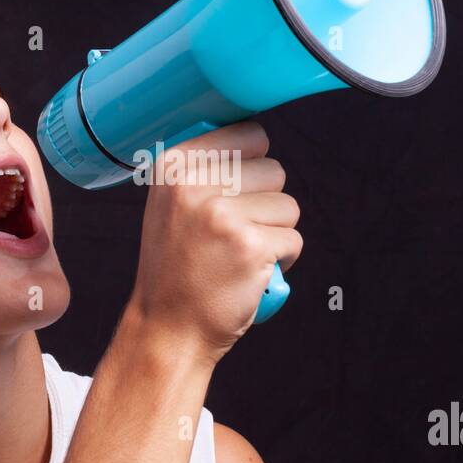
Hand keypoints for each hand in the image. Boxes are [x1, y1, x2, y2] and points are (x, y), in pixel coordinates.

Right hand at [126, 121, 301, 363]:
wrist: (168, 328)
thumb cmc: (178, 267)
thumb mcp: (170, 203)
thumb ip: (206, 167)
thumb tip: (255, 136)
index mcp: (175, 165)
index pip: (249, 133)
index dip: (252, 168)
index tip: (230, 196)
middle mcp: (194, 184)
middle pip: (274, 170)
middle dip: (265, 204)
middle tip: (231, 234)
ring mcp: (222, 214)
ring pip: (288, 206)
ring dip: (275, 233)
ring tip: (238, 254)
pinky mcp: (250, 246)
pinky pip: (293, 240)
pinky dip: (281, 261)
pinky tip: (249, 273)